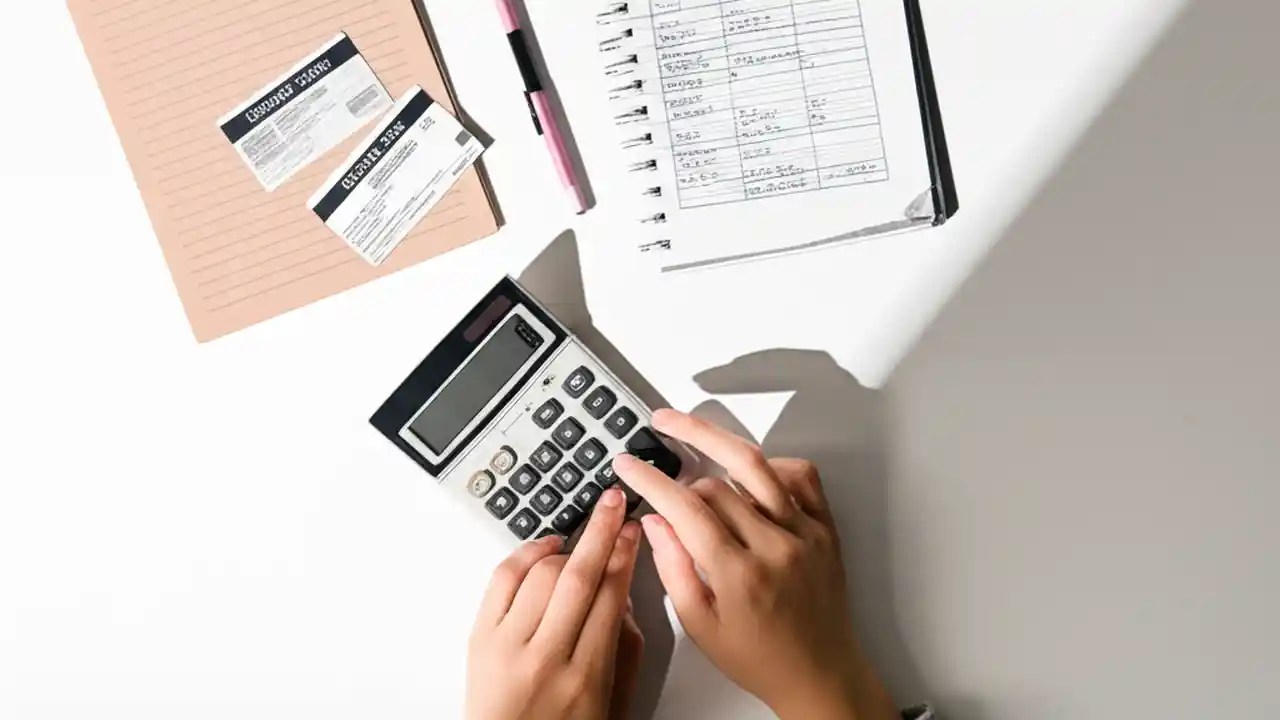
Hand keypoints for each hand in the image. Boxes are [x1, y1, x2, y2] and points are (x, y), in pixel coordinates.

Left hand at [466, 487, 641, 719]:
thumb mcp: (613, 702)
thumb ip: (624, 648)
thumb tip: (621, 594)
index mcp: (586, 677)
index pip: (610, 596)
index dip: (625, 555)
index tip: (633, 530)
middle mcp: (545, 658)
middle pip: (578, 575)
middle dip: (601, 531)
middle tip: (613, 504)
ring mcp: (507, 646)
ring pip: (541, 573)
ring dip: (566, 544)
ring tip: (583, 534)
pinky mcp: (479, 639)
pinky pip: (502, 580)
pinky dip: (524, 555)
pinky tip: (544, 547)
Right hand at [614, 410, 898, 719]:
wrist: (820, 673)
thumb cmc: (759, 657)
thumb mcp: (700, 625)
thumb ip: (674, 569)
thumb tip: (654, 520)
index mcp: (739, 575)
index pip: (686, 508)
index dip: (650, 480)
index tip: (628, 465)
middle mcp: (776, 546)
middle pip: (717, 485)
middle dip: (680, 474)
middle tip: (656, 465)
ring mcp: (805, 532)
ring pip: (757, 466)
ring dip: (717, 441)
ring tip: (686, 425)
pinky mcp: (825, 527)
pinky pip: (802, 475)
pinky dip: (772, 462)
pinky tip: (748, 467)